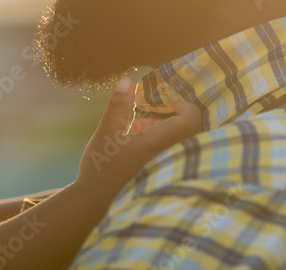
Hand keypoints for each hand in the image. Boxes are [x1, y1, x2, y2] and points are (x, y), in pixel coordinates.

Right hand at [76, 77, 199, 191]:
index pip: (190, 121)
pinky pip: (178, 162)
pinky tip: (143, 151)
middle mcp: (171, 158)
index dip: (187, 109)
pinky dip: (167, 151)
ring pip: (184, 148)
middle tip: (152, 118)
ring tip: (141, 133)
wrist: (95, 205)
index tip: (174, 104)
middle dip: (175, 122)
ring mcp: (170, 173)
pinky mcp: (166, 184)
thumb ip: (119, 106)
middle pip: (190, 134)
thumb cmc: (100, 166)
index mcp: (159, 143)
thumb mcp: (106, 132)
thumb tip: (126, 81)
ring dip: (169, 136)